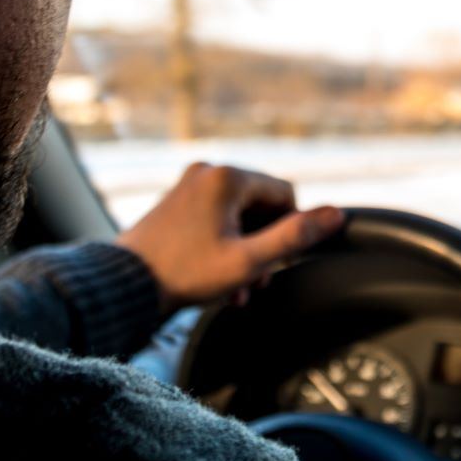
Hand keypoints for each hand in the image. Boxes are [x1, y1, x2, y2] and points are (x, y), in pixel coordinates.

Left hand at [116, 162, 343, 313]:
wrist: (125, 286)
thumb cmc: (184, 273)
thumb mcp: (248, 260)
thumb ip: (294, 236)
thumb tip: (335, 215)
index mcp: (227, 177)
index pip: (285, 194)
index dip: (290, 229)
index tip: (277, 260)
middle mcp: (207, 173)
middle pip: (261, 206)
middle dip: (264, 245)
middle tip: (256, 280)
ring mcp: (188, 186)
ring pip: (238, 216)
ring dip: (244, 250)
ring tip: (236, 287)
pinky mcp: (175, 203)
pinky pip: (215, 219)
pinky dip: (223, 245)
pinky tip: (217, 278)